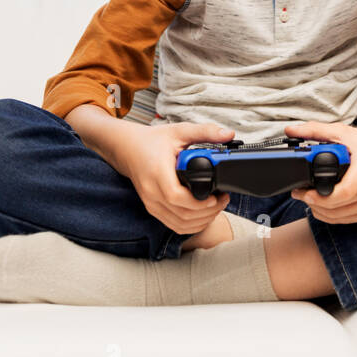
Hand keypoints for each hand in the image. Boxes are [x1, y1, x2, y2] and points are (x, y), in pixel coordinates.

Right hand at [112, 121, 233, 235]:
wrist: (128, 149)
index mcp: (157, 173)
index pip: (176, 196)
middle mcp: (152, 192)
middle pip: (182, 214)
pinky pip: (174, 225)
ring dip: (202, 220)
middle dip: (208, 212)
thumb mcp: (179, 131)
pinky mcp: (153, 209)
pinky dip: (192, 225)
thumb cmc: (151, 141)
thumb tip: (228, 134)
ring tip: (216, 206)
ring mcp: (151, 203)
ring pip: (180, 224)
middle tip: (223, 199)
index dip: (199, 203)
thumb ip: (205, 132)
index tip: (216, 196)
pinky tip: (203, 215)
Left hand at [285, 121, 356, 224]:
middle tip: (299, 193)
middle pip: (339, 207)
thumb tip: (291, 131)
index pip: (345, 191)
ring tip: (307, 198)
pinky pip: (345, 220)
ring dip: (319, 211)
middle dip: (314, 203)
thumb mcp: (344, 132)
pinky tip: (320, 206)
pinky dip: (330, 216)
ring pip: (339, 217)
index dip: (322, 197)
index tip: (305, 192)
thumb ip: (316, 130)